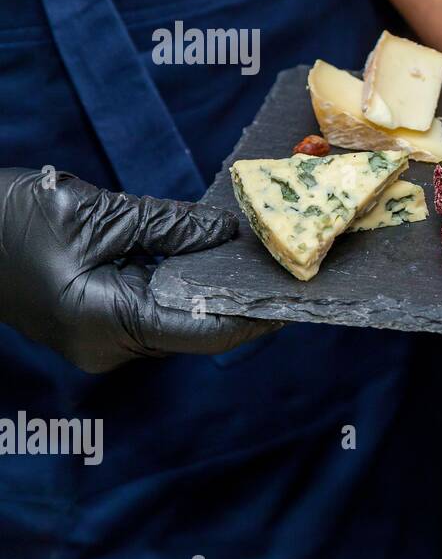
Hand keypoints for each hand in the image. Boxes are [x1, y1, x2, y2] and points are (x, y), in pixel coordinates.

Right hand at [0, 168, 279, 373]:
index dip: (254, 315)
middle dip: (238, 297)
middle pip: (194, 328)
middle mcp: (105, 346)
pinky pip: (153, 310)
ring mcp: (98, 341)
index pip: (203, 330)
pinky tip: (212, 260)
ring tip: (260, 261)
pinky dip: (183, 287)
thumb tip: (229, 234)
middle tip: (288, 267)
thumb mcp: (96, 212)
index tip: (295, 296)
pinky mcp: (95, 325)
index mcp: (104, 324)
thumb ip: (169, 226)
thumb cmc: (8, 216)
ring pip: (176, 319)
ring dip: (212, 290)